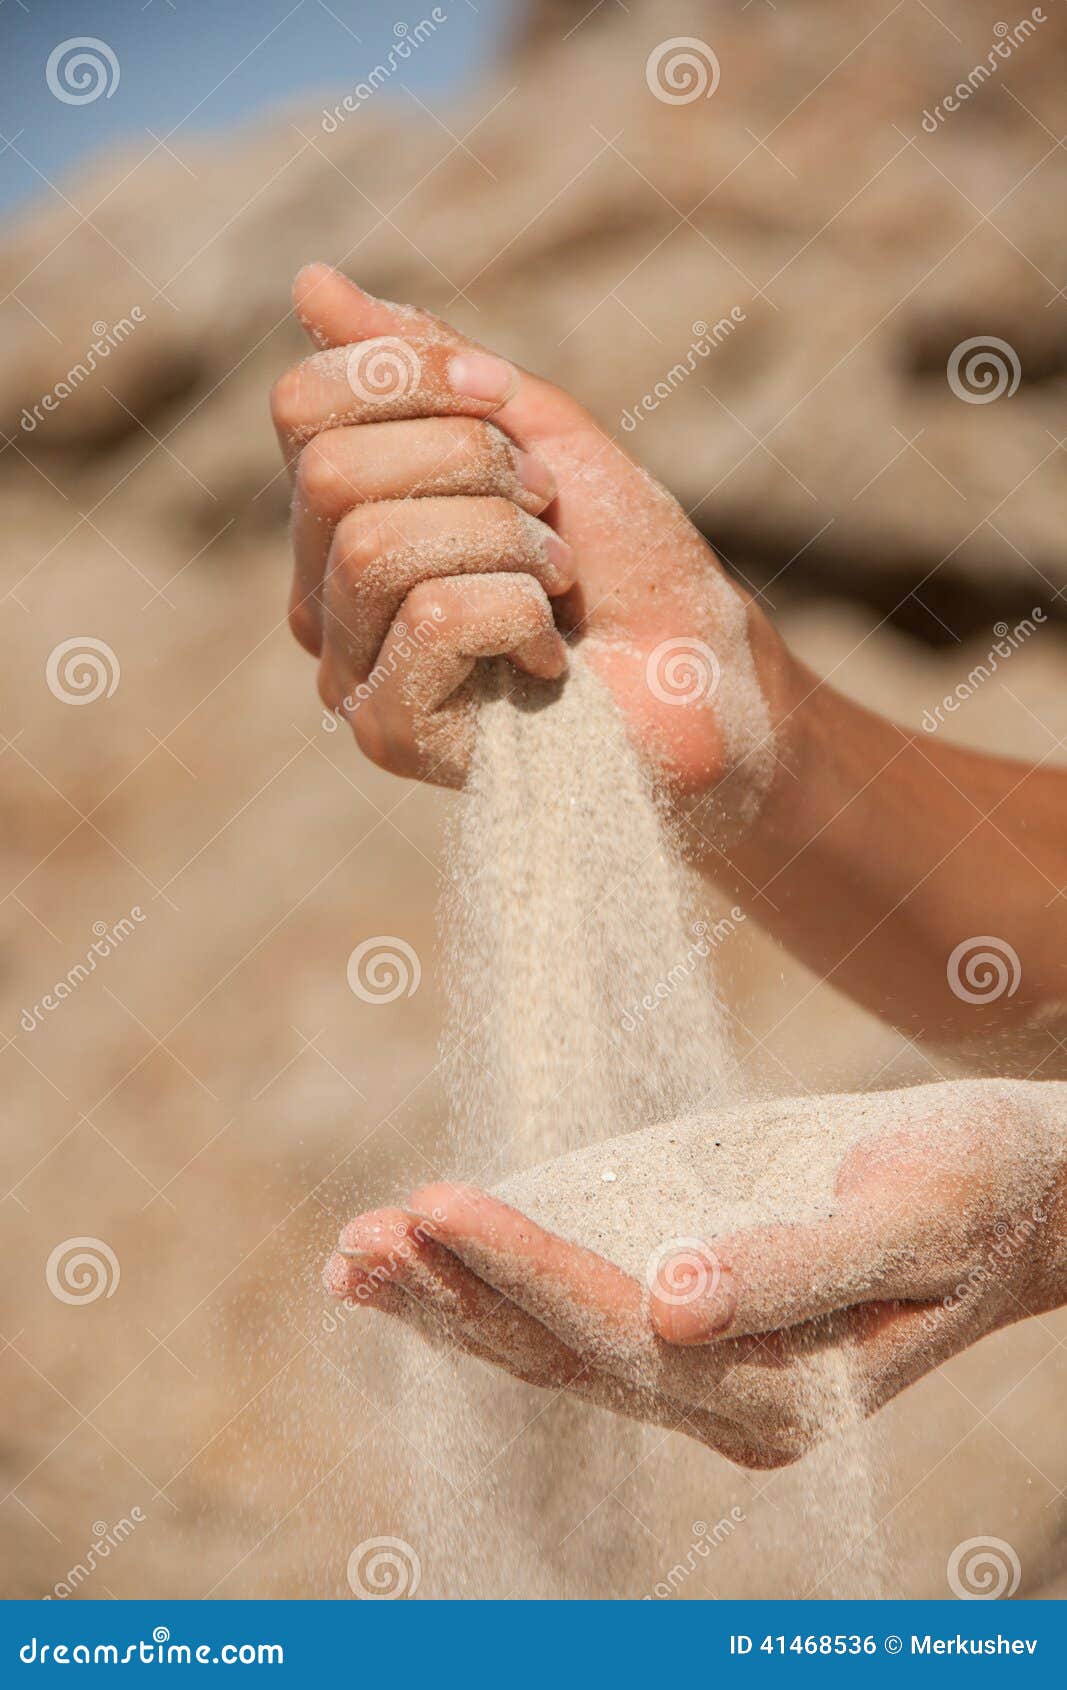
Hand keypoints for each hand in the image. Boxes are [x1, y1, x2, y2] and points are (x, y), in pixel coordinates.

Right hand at [272, 264, 793, 806]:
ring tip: (555, 585)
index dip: (410, 376)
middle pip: (330, 472)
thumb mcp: (532, 431)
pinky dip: (520, 615)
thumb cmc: (625, 562)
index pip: (302, 407)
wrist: (702, 672)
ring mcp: (349, 670)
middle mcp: (325, 594)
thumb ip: (422, 365)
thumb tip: (310, 283)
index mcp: (343, 516)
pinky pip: (433, 616)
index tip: (505, 402)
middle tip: (545, 513)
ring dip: (505, 542)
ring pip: (372, 545)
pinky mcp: (389, 734)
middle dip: (469, 466)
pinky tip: (547, 659)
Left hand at [324, 1080, 1065, 1467]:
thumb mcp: (911, 1220)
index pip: (622, 1338)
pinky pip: (560, 1302)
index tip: (436, 1204)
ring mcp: (689, 1353)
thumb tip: (672, 1302)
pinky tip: (405, 1250)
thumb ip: (796, 1270)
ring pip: (542, 1342)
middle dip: (457, 1292)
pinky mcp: (673, 1294)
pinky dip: (480, 1276)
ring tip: (355, 1253)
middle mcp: (716, 1392)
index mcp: (776, 1393)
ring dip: (444, 1297)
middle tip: (364, 1239)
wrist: (1007, 1187)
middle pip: (559, 1354)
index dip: (524, 1272)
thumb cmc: (974, 1189)